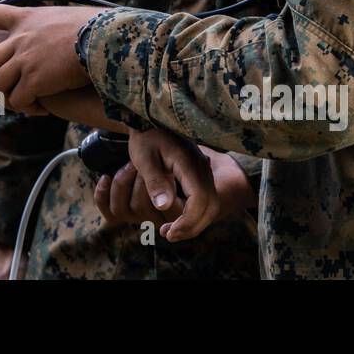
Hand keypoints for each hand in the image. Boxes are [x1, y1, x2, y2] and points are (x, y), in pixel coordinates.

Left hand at [0, 2, 100, 113]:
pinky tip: (41, 108)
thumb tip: (62, 38)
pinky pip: (19, 101)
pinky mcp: (34, 80)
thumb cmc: (98, 28)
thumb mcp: (67, 18)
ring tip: (23, 105)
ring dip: (7, 100)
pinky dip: (27, 108)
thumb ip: (53, 29)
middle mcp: (20, 39)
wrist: (105, 39)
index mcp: (27, 18)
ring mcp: (24, 59)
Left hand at [93, 128, 247, 241]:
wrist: (152, 119)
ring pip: (209, 206)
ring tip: (170, 230)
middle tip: (169, 234)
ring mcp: (202, 173)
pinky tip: (175, 218)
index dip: (188, 220)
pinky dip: (192, 214)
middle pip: (209, 207)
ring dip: (192, 222)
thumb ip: (155, 180)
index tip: (170, 232)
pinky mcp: (198, 176)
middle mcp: (201, 170)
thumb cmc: (146, 135)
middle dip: (191, 226)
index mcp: (190, 164)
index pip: (200, 199)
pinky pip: (203, 200)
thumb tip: (164, 205)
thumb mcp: (144, 156)